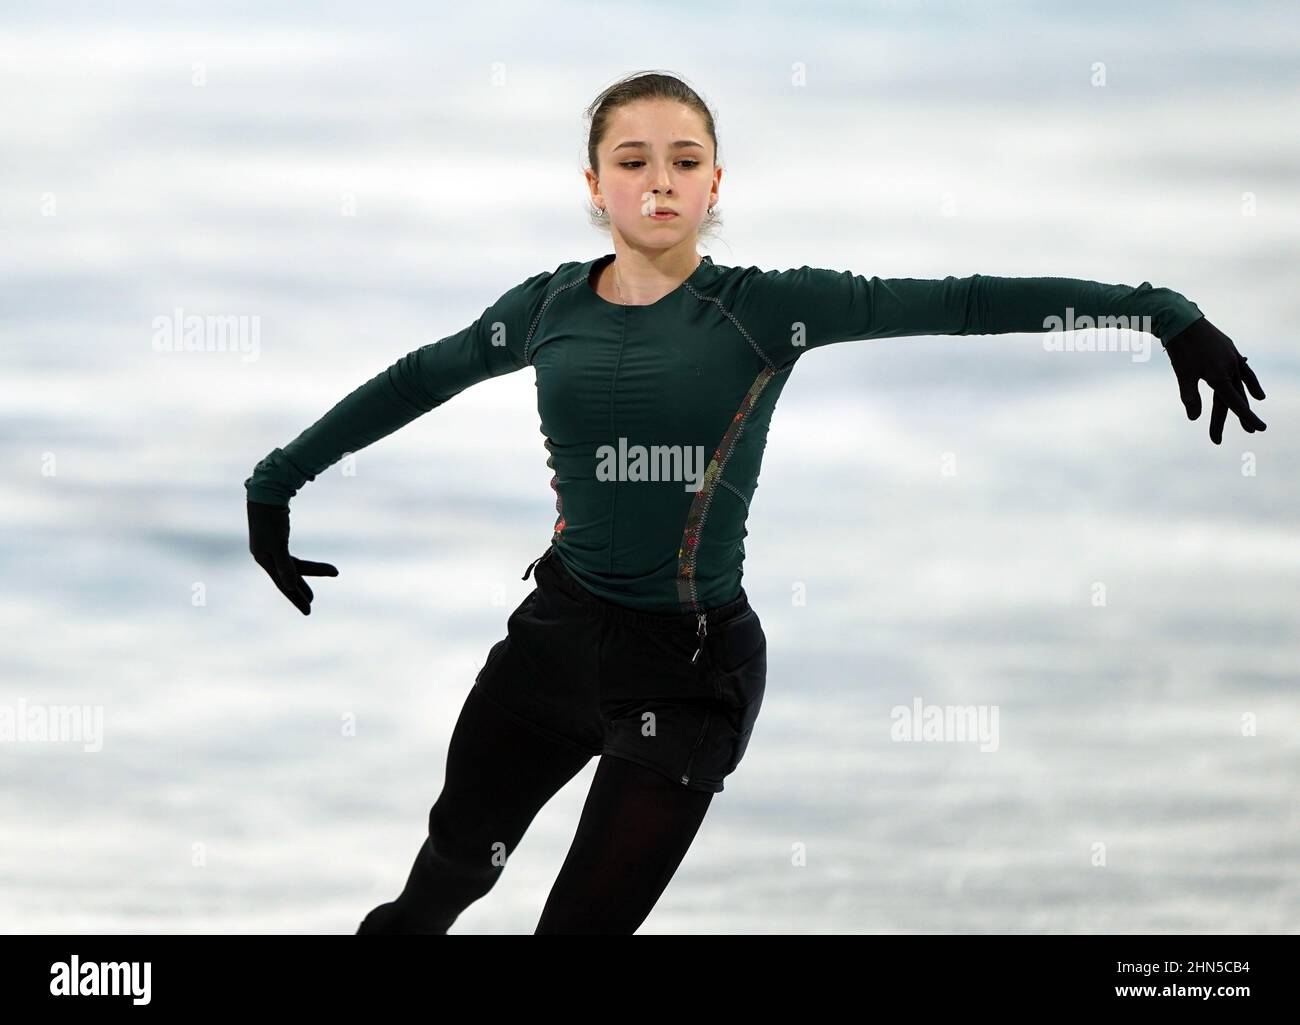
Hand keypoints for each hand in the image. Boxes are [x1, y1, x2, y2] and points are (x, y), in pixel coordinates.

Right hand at [247, 500, 337, 614]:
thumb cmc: (271, 519)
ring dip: (307, 574)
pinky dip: (300, 564)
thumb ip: (284, 566)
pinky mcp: (277, 539)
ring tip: (325, 578)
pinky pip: (290, 558)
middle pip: (287, 578)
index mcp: (264, 559)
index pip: (283, 584)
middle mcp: (265, 556)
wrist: (266, 492)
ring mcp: (270, 548)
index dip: (296, 598)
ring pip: (291, 566)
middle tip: (312, 605)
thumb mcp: (278, 544)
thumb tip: (291, 587)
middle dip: (300, 592)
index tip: (309, 611)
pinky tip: (305, 569)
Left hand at [1162, 317, 1265, 444]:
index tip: (1259, 429)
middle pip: (1233, 399)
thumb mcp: (1183, 375)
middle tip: (1233, 436)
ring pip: (1240, 386)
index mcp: (1219, 376)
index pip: (1235, 403)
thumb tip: (1194, 419)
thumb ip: (1190, 397)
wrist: (1183, 322)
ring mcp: (1233, 359)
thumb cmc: (1181, 350)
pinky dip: (1251, 383)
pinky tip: (1259, 395)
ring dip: (1244, 403)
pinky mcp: (1231, 352)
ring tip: (1249, 422)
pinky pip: (1245, 371)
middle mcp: (1230, 368)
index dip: (1247, 417)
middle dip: (1232, 418)